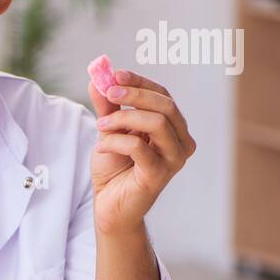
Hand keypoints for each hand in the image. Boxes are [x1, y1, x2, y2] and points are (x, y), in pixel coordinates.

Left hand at [89, 69, 195, 235]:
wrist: (109, 205)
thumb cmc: (115, 168)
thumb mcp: (109, 130)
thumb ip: (107, 106)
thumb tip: (98, 77)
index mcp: (173, 127)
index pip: (163, 95)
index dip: (140, 82)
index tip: (114, 75)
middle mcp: (181, 142)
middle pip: (166, 105)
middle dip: (134, 95)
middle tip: (108, 93)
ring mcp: (173, 159)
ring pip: (157, 123)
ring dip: (123, 119)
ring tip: (100, 126)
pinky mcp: (159, 175)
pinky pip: (140, 148)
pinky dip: (116, 142)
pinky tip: (101, 147)